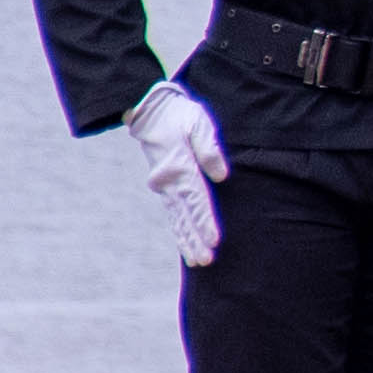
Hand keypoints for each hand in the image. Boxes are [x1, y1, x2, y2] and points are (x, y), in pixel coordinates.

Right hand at [129, 85, 229, 268]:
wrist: (150, 110)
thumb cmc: (180, 115)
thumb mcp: (199, 124)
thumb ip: (210, 149)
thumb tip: (221, 175)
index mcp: (179, 167)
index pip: (196, 200)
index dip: (205, 221)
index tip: (213, 240)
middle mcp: (168, 181)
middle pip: (185, 215)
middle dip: (195, 239)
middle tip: (205, 261)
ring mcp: (163, 185)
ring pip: (177, 218)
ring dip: (187, 239)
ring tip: (197, 261)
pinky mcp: (163, 185)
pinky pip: (172, 211)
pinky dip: (179, 228)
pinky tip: (186, 243)